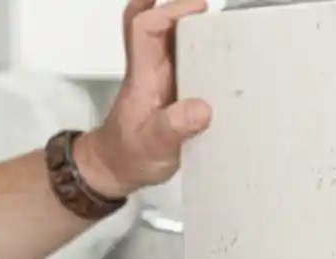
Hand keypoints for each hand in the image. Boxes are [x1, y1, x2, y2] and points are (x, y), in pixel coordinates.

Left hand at [76, 0, 213, 197]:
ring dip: (188, 26)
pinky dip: (199, 50)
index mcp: (144, 76)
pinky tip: (218, 57)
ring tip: (220, 26)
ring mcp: (160, 78)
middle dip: (178, 9)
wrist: (115, 167)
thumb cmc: (129, 155)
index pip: (144, 27)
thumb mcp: (153, 146)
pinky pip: (183, 59)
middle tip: (206, 8)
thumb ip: (174, 128)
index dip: (167, 11)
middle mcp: (151, 70)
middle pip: (154, 22)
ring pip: (168, 38)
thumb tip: (201, 109)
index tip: (195, 8)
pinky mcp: (171, 90)